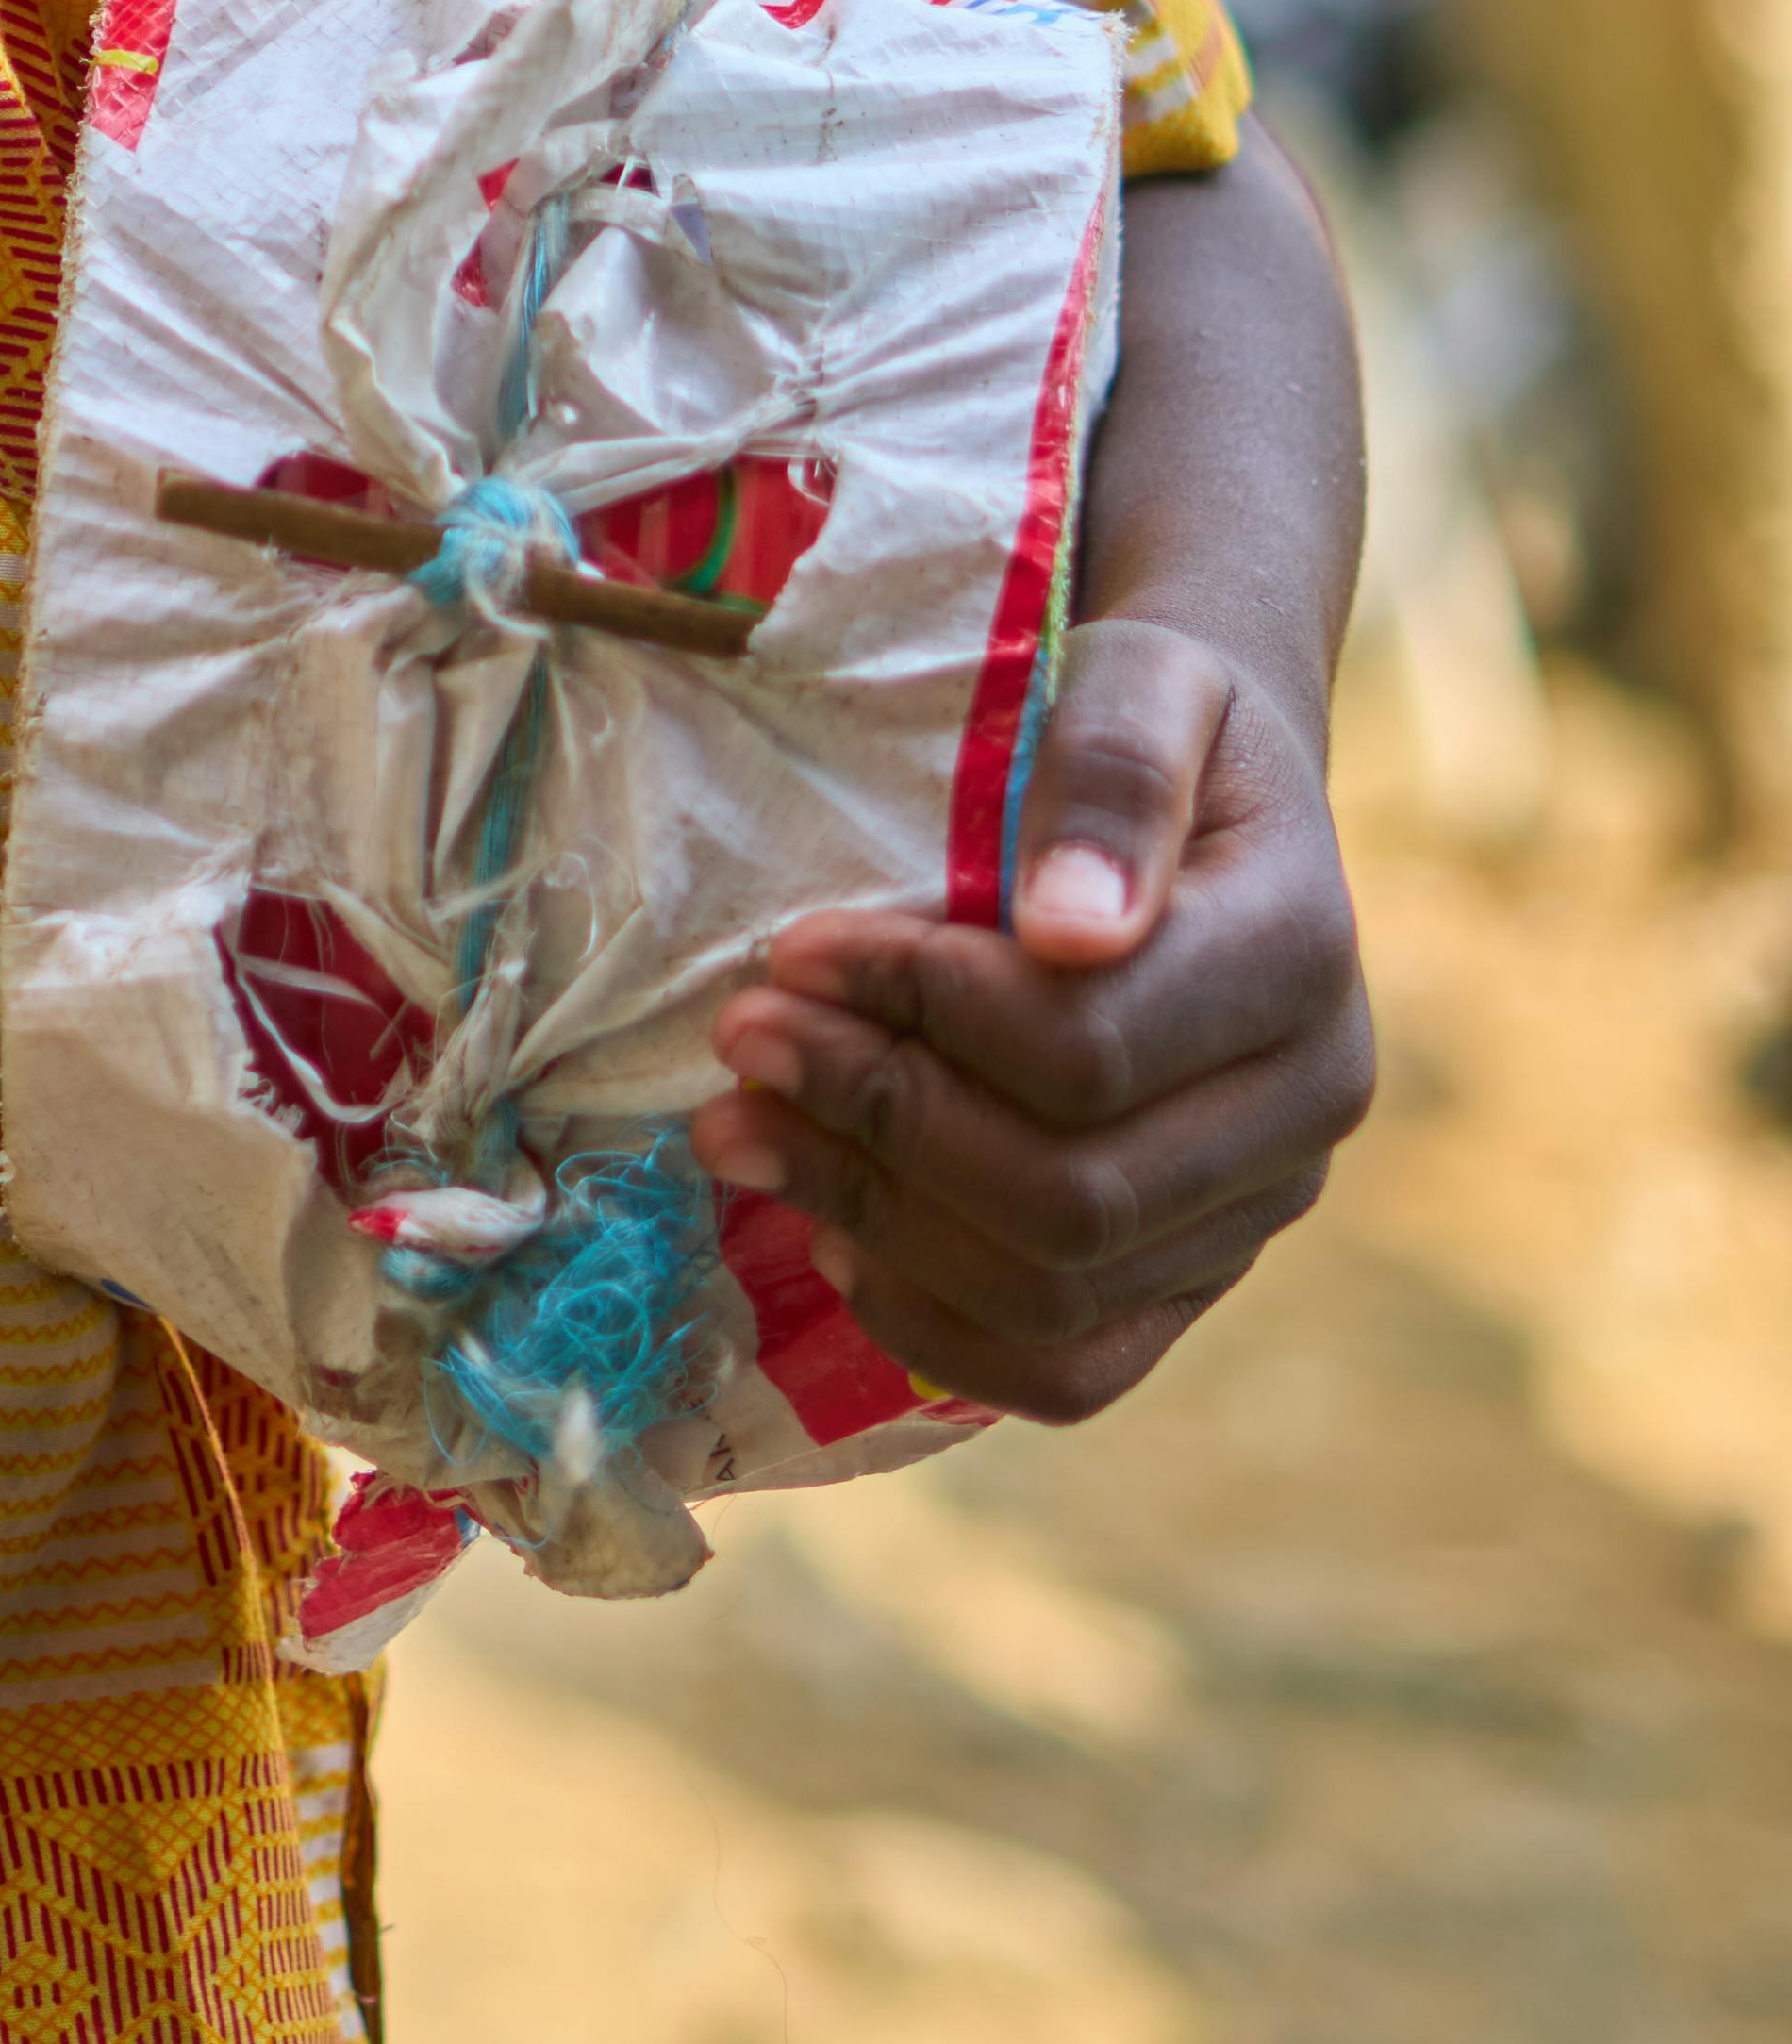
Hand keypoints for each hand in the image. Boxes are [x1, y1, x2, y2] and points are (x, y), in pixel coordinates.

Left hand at [691, 608, 1371, 1423]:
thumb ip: (1112, 773)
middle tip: (738, 1040)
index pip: (1087, 1045)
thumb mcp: (1140, 676)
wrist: (1206, 790)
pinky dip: (938, 1325)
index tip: (793, 948)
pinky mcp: (1191, 1272)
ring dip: (871, 1218)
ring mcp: (1254, 1208)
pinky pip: (1073, 1367)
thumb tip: (1069, 930)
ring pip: (1056, 1291)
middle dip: (874, 1118)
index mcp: (1300, 956)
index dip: (919, 1011)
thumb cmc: (1153, 723)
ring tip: (740, 1129)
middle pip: (1068, 1192)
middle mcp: (1305, 1108)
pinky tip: (835, 1235)